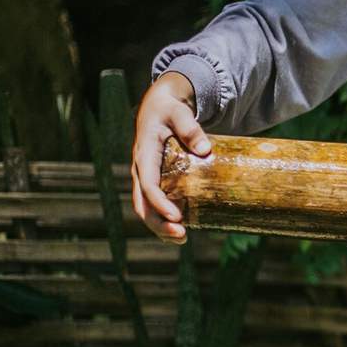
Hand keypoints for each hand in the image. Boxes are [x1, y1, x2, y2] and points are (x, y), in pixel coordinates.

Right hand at [131, 72, 211, 243]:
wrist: (158, 107)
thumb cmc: (169, 109)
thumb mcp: (179, 112)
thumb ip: (190, 128)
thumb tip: (205, 149)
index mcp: (145, 154)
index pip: (148, 183)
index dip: (160, 202)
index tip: (176, 216)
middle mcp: (141, 169)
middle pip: (143, 203)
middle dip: (159, 223)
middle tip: (182, 235)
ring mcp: (146, 177)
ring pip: (145, 208)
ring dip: (160, 226)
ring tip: (182, 239)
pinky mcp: (154, 181)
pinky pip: (154, 204)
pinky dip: (164, 220)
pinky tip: (180, 231)